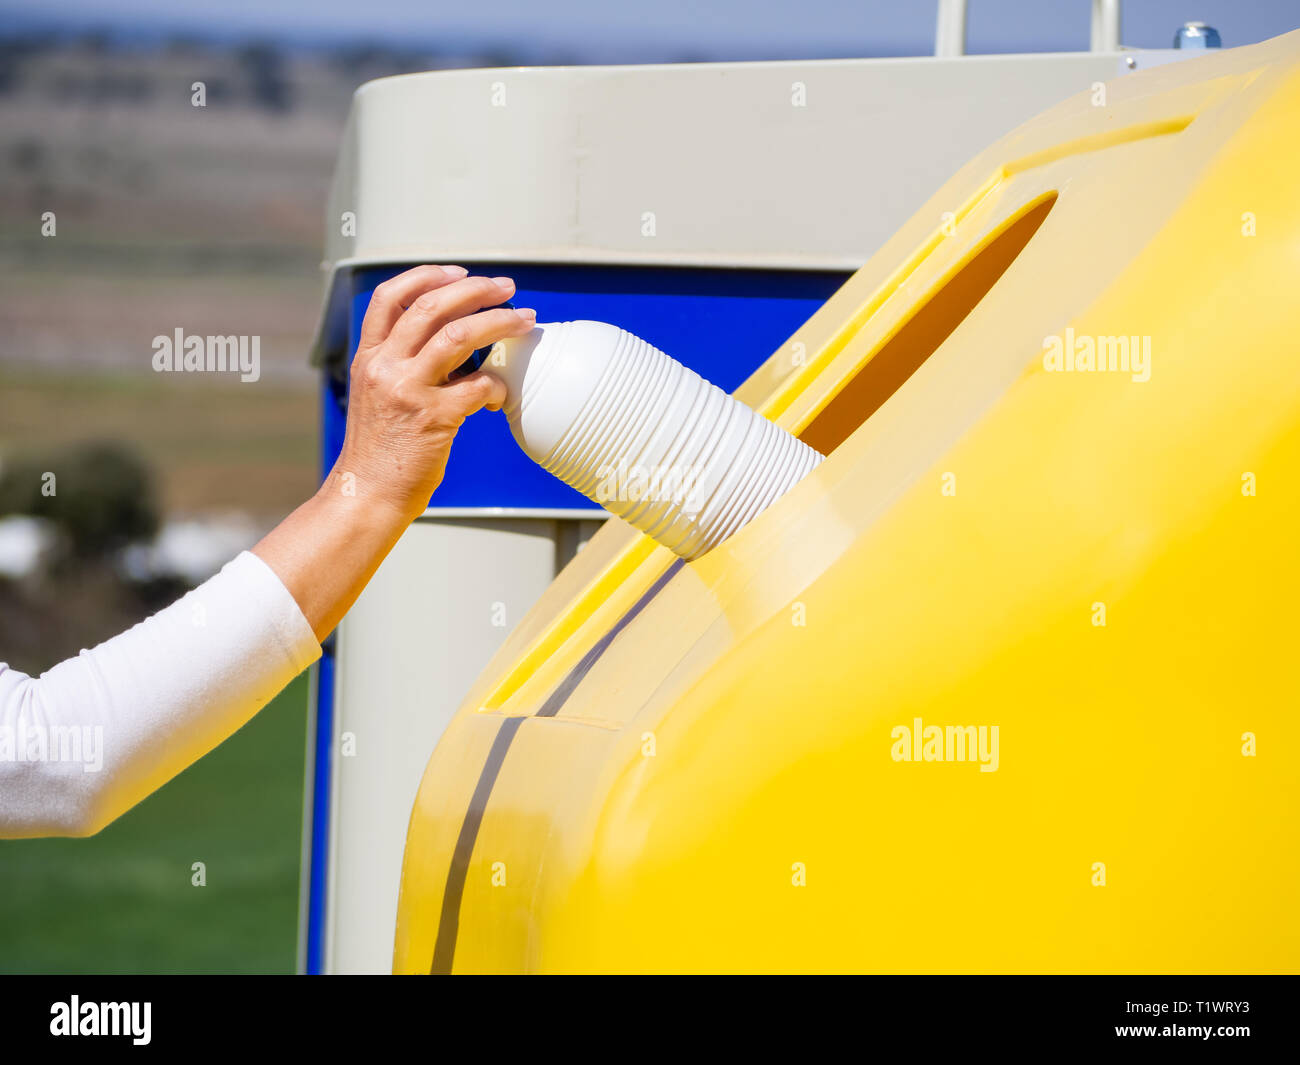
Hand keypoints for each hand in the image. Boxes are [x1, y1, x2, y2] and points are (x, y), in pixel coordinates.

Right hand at [332, 264, 536, 522]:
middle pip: (433, 307)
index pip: (391, 297)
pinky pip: (479, 385)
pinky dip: (497, 385)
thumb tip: (458, 342)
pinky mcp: (434, 418)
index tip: (460, 273)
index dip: (428, 277)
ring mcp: (408, 390)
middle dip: (476, 290)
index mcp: (368, 357)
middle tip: (507, 289)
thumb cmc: (381, 450)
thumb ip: (402, 364)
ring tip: (524, 321)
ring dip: (499, 322)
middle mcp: (384, 367)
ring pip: (459, 335)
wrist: (366, 495)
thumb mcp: (377, 395)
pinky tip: (500, 394)